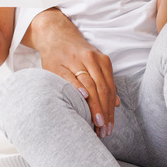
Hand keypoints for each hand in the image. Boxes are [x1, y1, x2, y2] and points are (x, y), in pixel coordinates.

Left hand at [24, 8, 119, 137]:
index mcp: (81, 60)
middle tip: (105, 131)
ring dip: (110, 108)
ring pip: (109, 86)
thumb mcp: (54, 69)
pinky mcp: (105, 60)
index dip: (96, 108)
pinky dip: (112, 97)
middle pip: (103, 89)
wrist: (59, 35)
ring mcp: (101, 58)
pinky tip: (112, 110)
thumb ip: (69, 82)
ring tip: (108, 126)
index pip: (92, 89)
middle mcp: (94, 58)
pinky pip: (111, 81)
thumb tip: (85, 96)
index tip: (97, 124)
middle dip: (105, 112)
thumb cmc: (53, 56)